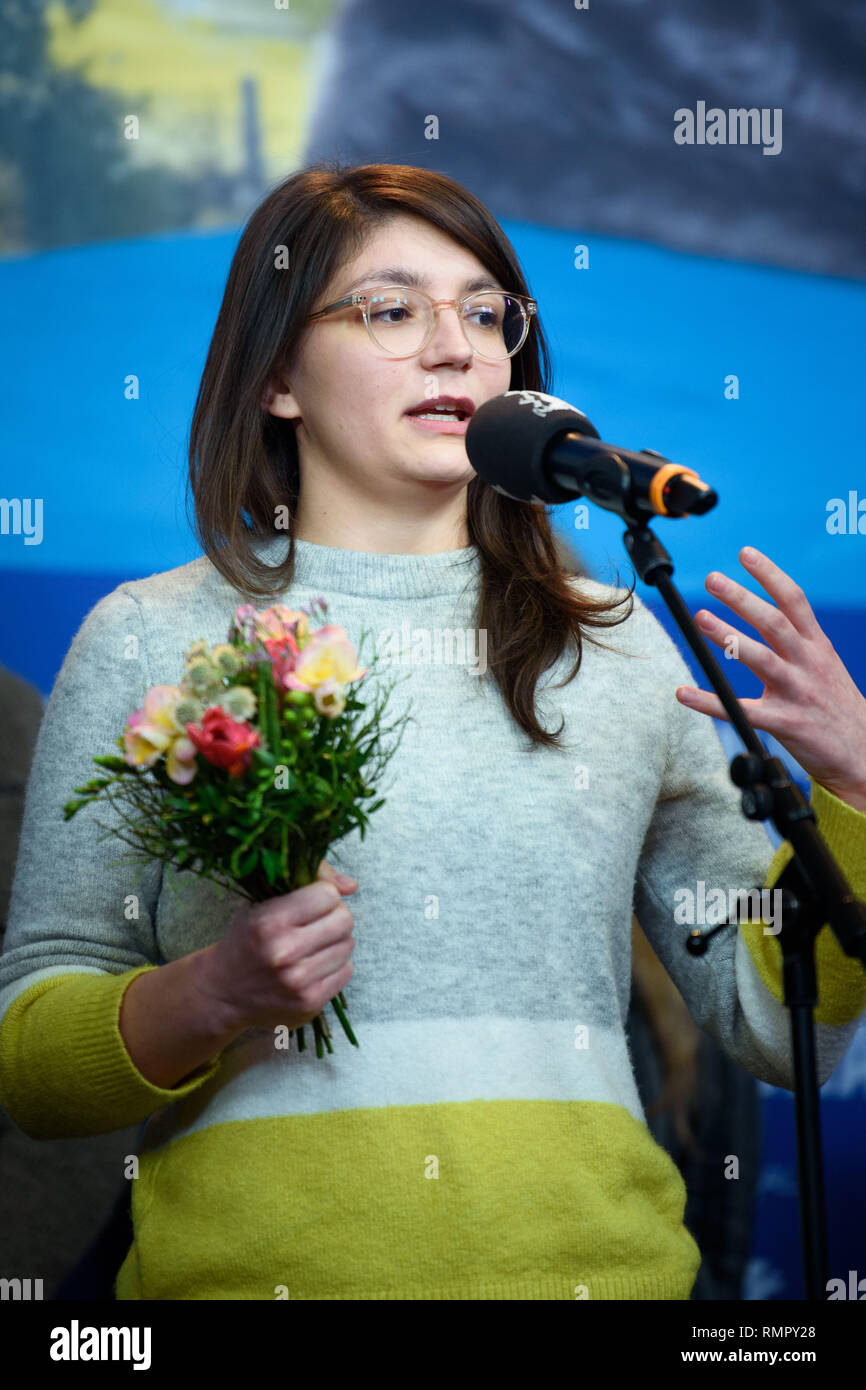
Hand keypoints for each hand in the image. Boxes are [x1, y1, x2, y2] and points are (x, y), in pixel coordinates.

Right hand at [196, 859, 358, 1034]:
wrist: (223, 992)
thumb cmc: (247, 939)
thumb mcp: (262, 902)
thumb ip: (308, 881)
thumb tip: (352, 885)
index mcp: (269, 922)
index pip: (328, 895)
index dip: (323, 894)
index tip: (312, 901)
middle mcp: (284, 952)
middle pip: (344, 920)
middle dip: (334, 916)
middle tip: (316, 923)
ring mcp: (298, 981)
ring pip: (348, 945)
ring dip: (335, 942)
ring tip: (312, 946)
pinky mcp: (310, 1002)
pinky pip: (346, 971)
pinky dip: (335, 966)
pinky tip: (313, 966)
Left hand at [674, 546, 865, 812]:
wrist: (862, 752)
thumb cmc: (834, 705)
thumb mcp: (824, 663)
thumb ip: (797, 639)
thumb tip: (765, 610)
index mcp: (817, 645)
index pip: (794, 600)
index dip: (769, 574)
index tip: (745, 553)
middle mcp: (808, 663)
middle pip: (773, 622)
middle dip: (742, 598)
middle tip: (712, 578)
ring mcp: (797, 692)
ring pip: (759, 658)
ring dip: (727, 636)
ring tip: (700, 618)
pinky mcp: (785, 723)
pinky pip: (741, 710)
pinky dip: (709, 701)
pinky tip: (684, 693)